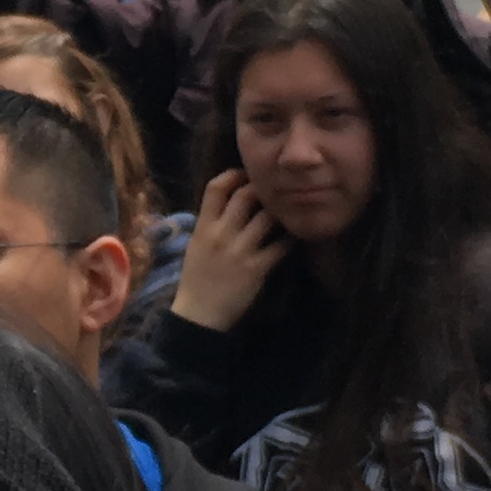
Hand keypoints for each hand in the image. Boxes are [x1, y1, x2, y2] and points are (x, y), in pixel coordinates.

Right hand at [169, 170, 292, 333]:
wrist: (199, 315)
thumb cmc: (196, 279)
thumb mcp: (196, 245)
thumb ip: (210, 223)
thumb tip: (229, 202)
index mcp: (203, 227)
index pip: (216, 187)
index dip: (233, 175)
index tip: (245, 177)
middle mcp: (221, 234)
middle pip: (246, 196)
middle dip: (262, 190)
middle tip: (273, 193)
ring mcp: (240, 251)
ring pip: (267, 217)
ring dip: (280, 212)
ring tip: (287, 212)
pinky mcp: (257, 269)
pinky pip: (280, 246)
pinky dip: (290, 239)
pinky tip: (294, 237)